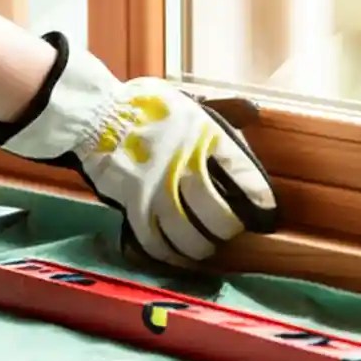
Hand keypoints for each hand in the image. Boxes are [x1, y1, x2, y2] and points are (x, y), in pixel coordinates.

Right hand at [0, 32, 278, 266]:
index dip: (259, 197)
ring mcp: (156, 189)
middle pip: (218, 215)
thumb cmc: (145, 107)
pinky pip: (157, 243)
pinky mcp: (132, 207)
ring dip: (202, 248)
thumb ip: (218, 118)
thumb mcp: (188, 105)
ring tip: (206, 247)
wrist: (94, 114)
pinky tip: (179, 256)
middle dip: (229, 229)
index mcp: (203, 136)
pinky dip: (171, 255)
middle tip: (230, 231)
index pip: (243, 173)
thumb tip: (250, 121)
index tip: (266, 211)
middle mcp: (183, 165)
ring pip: (189, 236)